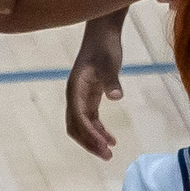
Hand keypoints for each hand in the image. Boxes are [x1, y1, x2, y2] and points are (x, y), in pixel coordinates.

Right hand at [67, 22, 123, 159]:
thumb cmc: (105, 47)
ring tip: (109, 152)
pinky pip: (90, 119)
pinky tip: (112, 139)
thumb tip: (115, 96)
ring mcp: (80, 97)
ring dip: (94, 139)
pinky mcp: (89, 96)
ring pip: (82, 125)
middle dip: (89, 142)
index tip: (104, 145)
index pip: (78, 118)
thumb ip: (112, 80)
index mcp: (75, 89)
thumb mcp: (110, 63)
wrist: (103, 34)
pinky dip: (99, 130)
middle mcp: (74, 95)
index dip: (90, 134)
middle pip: (76, 126)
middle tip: (106, 156)